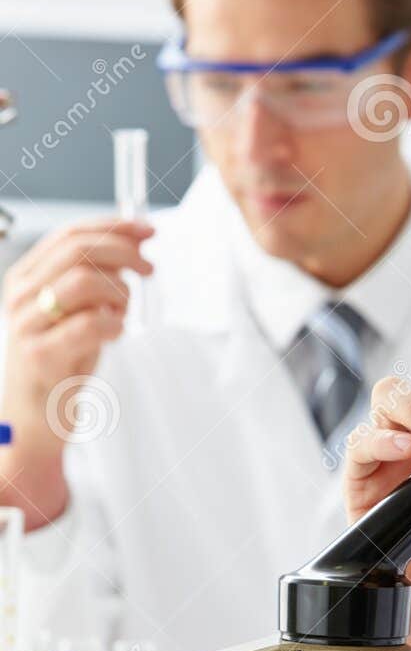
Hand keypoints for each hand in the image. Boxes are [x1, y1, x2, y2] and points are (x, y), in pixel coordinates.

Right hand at [0, 218, 153, 528]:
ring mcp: (27, 326)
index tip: (147, 230)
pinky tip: (114, 334)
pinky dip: (114, 324)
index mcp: (25, 278)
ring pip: (86, 282)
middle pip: (79, 251)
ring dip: (119, 294)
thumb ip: (93, 282)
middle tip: (150, 269)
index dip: (113, 227)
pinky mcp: (41, 357)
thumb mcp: (73, 314)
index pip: (70, 235)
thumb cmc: (57, 367)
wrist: (32, 423)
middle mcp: (20, 296)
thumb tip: (130, 248)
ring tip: (122, 314)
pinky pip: (91, 323)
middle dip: (124, 253)